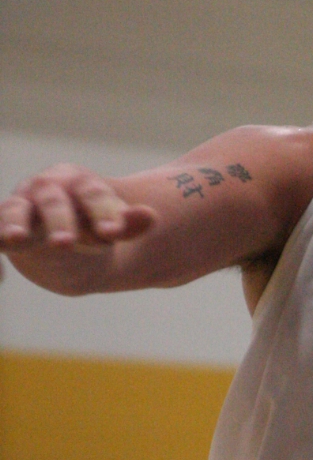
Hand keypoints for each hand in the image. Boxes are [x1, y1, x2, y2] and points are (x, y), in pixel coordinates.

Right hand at [0, 164, 154, 290]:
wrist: (64, 242)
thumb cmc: (92, 227)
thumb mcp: (111, 226)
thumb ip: (127, 224)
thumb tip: (151, 216)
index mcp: (77, 182)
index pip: (92, 193)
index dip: (103, 211)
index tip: (114, 233)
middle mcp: (44, 189)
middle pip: (54, 201)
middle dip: (61, 220)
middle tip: (66, 243)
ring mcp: (19, 208)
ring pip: (13, 211)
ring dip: (13, 224)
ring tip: (17, 238)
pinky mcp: (0, 230)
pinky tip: (0, 277)